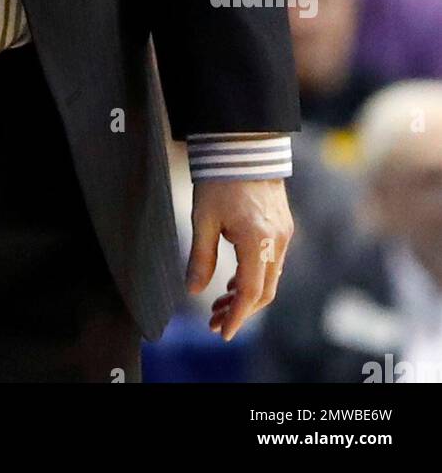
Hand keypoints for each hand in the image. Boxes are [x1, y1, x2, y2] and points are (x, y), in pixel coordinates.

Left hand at [186, 178, 293, 340]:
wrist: (244, 144)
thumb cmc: (219, 178)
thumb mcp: (203, 218)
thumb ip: (201, 257)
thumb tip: (194, 291)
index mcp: (258, 241)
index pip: (250, 292)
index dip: (237, 316)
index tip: (222, 332)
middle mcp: (277, 241)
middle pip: (264, 291)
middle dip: (241, 310)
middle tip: (215, 320)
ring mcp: (283, 233)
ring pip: (271, 278)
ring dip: (247, 294)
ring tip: (220, 303)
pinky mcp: (283, 225)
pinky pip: (273, 262)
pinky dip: (255, 276)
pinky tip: (234, 279)